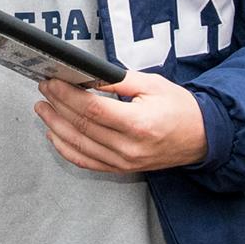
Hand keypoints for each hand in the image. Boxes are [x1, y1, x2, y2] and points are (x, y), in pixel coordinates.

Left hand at [33, 69, 208, 173]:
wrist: (201, 137)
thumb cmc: (179, 108)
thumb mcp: (152, 84)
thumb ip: (117, 79)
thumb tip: (86, 74)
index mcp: (138, 123)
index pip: (92, 109)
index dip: (67, 95)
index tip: (53, 81)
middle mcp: (128, 147)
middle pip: (81, 126)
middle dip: (57, 105)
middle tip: (44, 88)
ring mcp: (124, 162)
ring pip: (78, 146)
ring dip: (55, 126)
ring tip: (43, 108)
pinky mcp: (121, 169)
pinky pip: (86, 162)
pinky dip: (66, 148)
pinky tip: (54, 134)